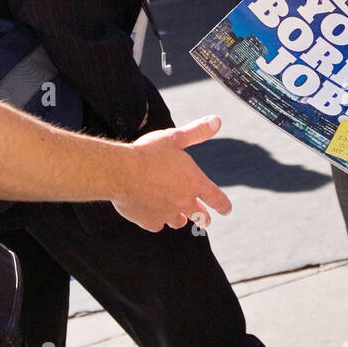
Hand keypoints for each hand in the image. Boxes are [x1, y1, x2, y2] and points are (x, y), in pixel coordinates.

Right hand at [115, 115, 231, 230]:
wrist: (121, 172)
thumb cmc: (148, 153)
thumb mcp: (175, 138)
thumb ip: (197, 132)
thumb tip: (216, 121)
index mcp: (194, 182)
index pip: (216, 198)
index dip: (223, 205)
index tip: (226, 210)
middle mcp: (183, 201)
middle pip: (200, 216)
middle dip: (204, 218)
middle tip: (206, 220)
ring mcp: (166, 213)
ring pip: (178, 222)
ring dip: (180, 219)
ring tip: (179, 218)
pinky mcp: (148, 221)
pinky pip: (157, 225)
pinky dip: (157, 221)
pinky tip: (153, 216)